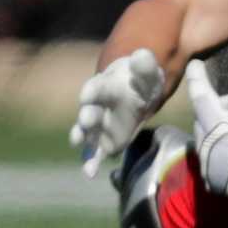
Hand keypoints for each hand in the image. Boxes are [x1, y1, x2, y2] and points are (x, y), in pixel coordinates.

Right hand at [69, 49, 164, 176]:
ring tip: (80, 143)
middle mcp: (96, 107)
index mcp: (105, 86)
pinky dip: (90, 162)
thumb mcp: (148, 72)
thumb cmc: (141, 80)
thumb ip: (145, 65)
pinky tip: (89, 173)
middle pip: (88, 112)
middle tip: (87, 120)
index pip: (96, 87)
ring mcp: (98, 126)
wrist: (137, 93)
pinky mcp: (103, 141)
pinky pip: (94, 153)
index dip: (92, 90)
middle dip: (87, 116)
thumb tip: (142, 54)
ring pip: (87, 133)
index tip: (88, 94)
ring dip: (84, 138)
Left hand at [188, 56, 227, 222]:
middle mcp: (206, 149)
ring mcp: (208, 168)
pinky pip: (208, 155)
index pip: (201, 96)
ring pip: (204, 136)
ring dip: (218, 126)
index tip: (194, 64)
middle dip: (219, 106)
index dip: (197, 78)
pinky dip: (219, 145)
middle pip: (203, 116)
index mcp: (219, 129)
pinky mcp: (212, 182)